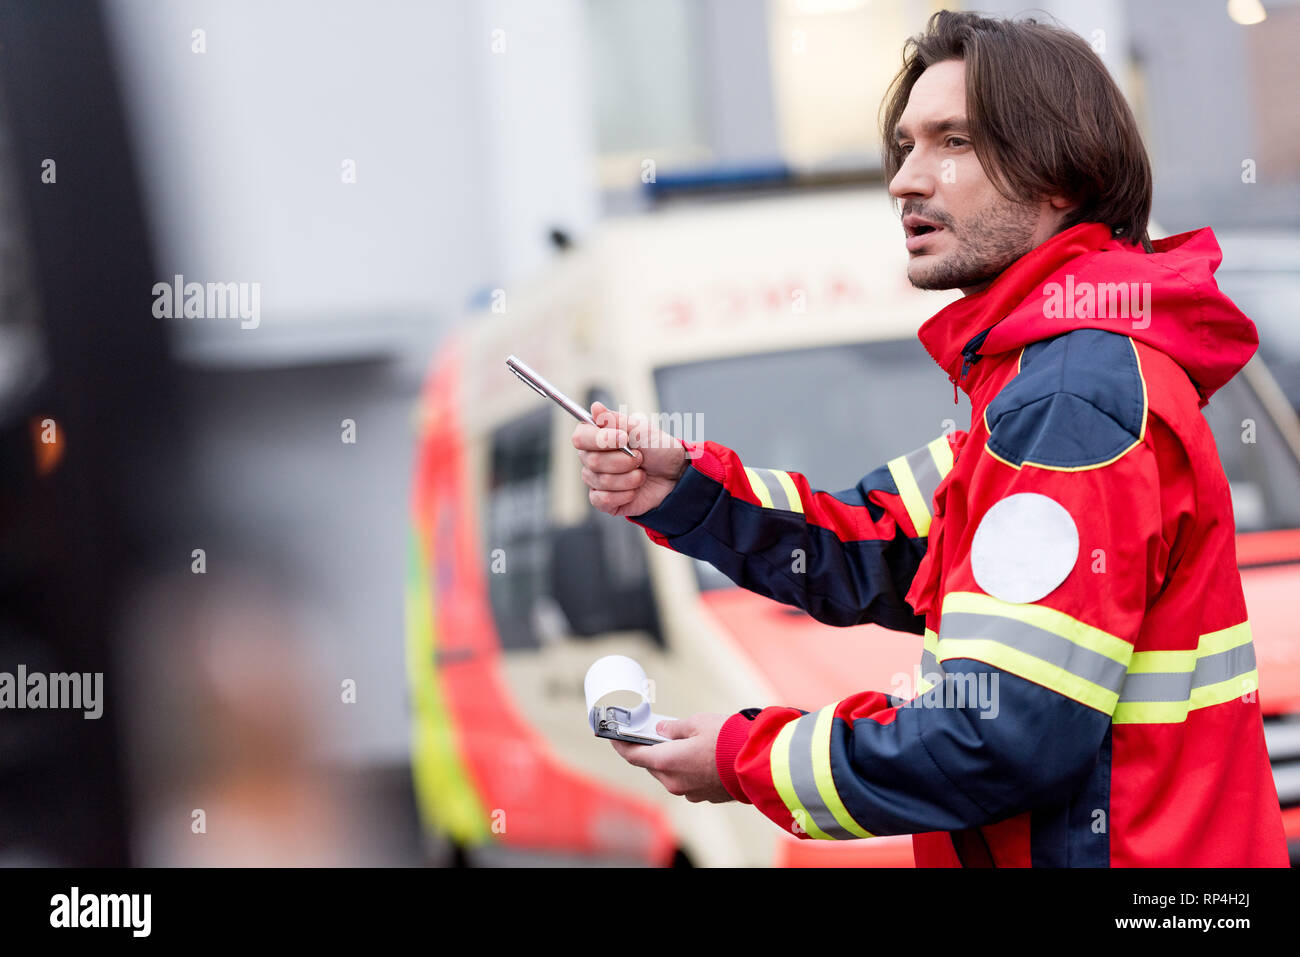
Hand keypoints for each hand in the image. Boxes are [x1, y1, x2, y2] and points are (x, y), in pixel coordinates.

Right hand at [571, 400, 687, 517]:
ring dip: (629, 478)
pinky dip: (624, 494)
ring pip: (601, 481)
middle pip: (592, 461)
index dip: (600, 440)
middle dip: (623, 461)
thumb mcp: (642, 430)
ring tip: (641, 474)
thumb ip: (617, 421)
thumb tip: (595, 408)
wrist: (676, 476)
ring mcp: (596, 480)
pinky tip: (634, 490)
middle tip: (640, 458)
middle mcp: (592, 458)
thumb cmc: (659, 450)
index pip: (580, 437)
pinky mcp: (603, 500)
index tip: (624, 438)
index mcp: (597, 437)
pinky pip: (603, 500)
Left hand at [610, 712, 733, 803]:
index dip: (620, 744)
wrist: (757, 763)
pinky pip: (687, 781)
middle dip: (649, 749)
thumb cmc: (727, 739)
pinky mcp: (705, 796)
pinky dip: (685, 768)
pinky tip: (696, 755)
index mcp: (666, 762)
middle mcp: (674, 781)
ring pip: (669, 775)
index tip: (612, 735)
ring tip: (677, 742)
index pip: (633, 755)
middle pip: (652, 765)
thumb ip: (675, 727)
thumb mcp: (697, 722)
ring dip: (669, 760)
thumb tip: (662, 730)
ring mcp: (690, 791)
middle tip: (650, 732)